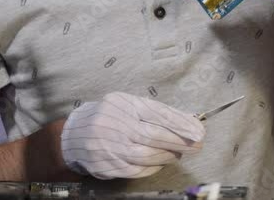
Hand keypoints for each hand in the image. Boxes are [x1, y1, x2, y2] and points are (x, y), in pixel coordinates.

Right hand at [60, 92, 204, 179]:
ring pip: (146, 155)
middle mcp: (115, 124)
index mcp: (123, 104)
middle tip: (197, 145)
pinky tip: (162, 162)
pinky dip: (153, 166)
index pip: (156, 113)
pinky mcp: (107, 165)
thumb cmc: (110, 117)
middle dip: (179, 141)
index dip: (180, 123)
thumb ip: (154, 112)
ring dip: (168, 155)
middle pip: (153, 135)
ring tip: (180, 153)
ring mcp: (109, 146)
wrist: (76, 134)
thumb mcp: (129, 105)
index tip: (198, 131)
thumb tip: (187, 120)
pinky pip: (136, 169)